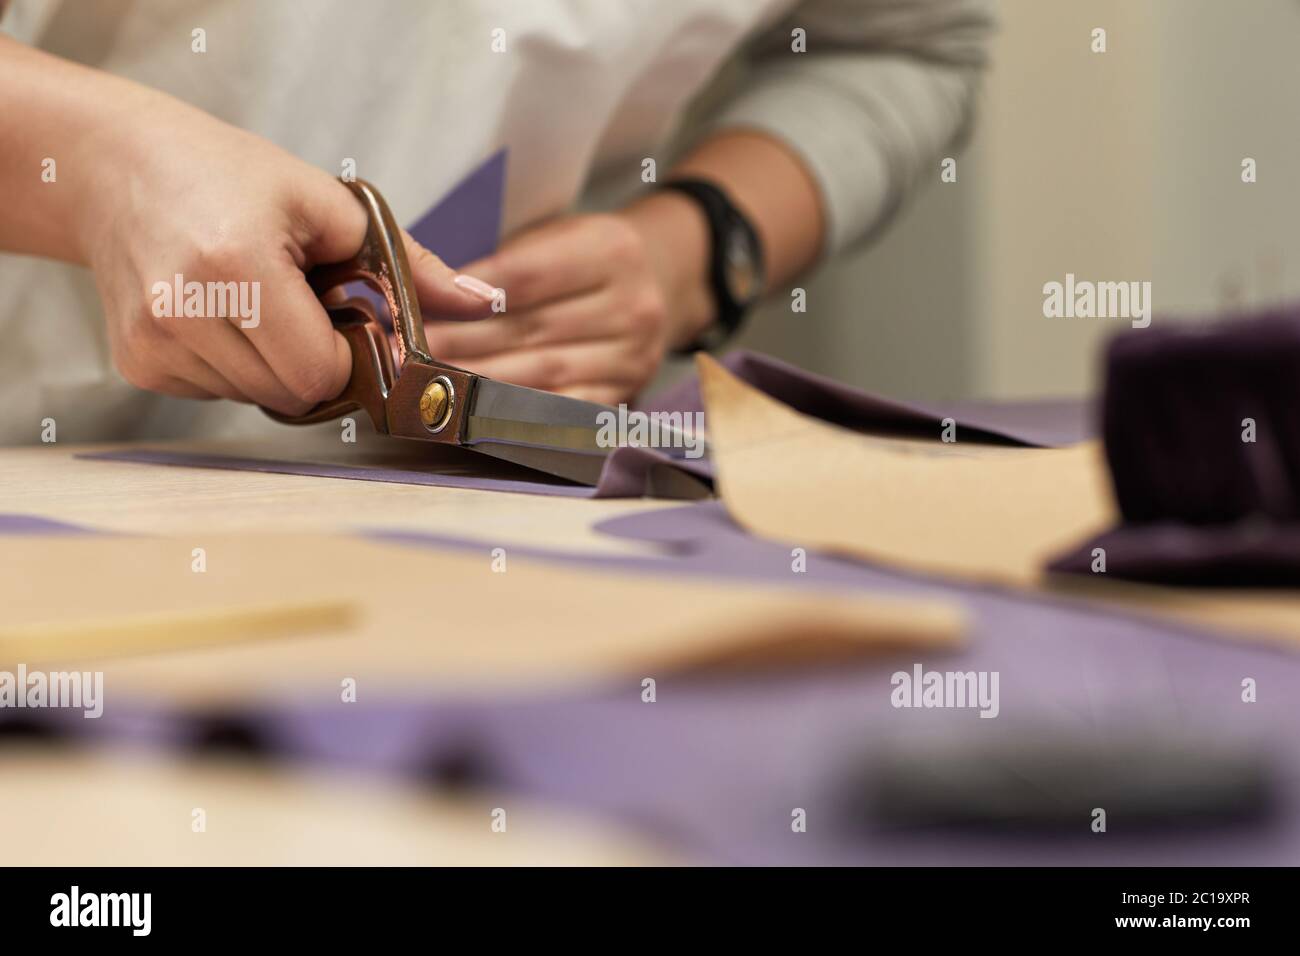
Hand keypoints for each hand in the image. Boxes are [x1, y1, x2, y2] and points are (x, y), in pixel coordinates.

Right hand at [82, 99, 495, 415]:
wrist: (114, 168)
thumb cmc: (226, 175)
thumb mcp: (326, 204)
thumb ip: (411, 265)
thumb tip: (485, 303)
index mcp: (236, 267)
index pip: (320, 372)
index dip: (345, 352)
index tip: (339, 314)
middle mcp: (183, 312)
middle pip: (291, 396)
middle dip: (313, 361)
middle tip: (297, 303)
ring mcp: (153, 344)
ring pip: (256, 400)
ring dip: (272, 364)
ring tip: (253, 300)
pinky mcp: (136, 362)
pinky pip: (217, 394)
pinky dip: (233, 366)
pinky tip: (219, 315)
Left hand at [424, 195, 714, 404]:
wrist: (660, 283)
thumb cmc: (587, 259)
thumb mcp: (558, 235)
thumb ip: (507, 263)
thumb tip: (433, 296)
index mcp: (612, 250)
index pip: (527, 276)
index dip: (470, 295)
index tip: (422, 307)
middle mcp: (632, 305)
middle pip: (532, 329)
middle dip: (463, 344)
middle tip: (411, 354)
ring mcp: (634, 355)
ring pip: (543, 372)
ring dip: (480, 381)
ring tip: (431, 382)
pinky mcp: (626, 392)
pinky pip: (563, 407)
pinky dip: (518, 411)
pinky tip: (478, 409)